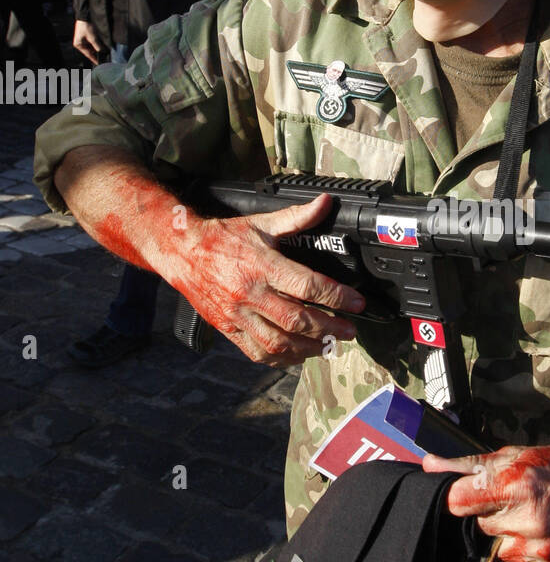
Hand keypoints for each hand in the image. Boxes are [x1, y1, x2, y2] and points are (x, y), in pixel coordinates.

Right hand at [73, 20, 103, 63]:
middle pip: (90, 51)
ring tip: (104, 52)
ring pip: (91, 48)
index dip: (94, 59)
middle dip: (97, 54)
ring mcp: (83, 40)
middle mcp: (80, 44)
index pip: (88, 54)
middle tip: (104, 58)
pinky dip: (96, 45)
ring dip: (97, 49)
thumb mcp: (93, 38)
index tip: (99, 63)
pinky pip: (92, 43)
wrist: (85, 16)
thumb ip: (98, 46)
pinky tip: (101, 47)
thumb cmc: (86, 27)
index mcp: (79, 45)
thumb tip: (103, 52)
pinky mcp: (86, 37)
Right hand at [165, 193, 365, 365]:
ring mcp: (238, 315)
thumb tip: (325, 203)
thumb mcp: (261, 224)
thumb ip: (296, 218)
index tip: (357, 304)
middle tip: (349, 330)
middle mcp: (250, 293)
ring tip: (329, 345)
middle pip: (297, 320)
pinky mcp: (228, 329)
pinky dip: (282, 358)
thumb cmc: (223, 238)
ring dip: (309, 348)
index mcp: (262, 265)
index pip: (308, 287)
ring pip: (279, 341)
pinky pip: (257, 352)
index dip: (337, 297)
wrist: (181, 252)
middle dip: (330, 328)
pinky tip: (298, 355)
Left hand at [423, 441, 549, 561]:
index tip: (466, 496)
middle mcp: (530, 519)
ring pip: (500, 549)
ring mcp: (543, 547)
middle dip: (493, 514)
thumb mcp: (512, 456)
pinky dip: (529, 552)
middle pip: (481, 525)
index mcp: (515, 485)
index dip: (459, 499)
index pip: (458, 502)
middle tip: (519, 500)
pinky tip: (548, 533)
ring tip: (536, 516)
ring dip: (512, 536)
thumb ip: (467, 465)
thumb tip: (429, 465)